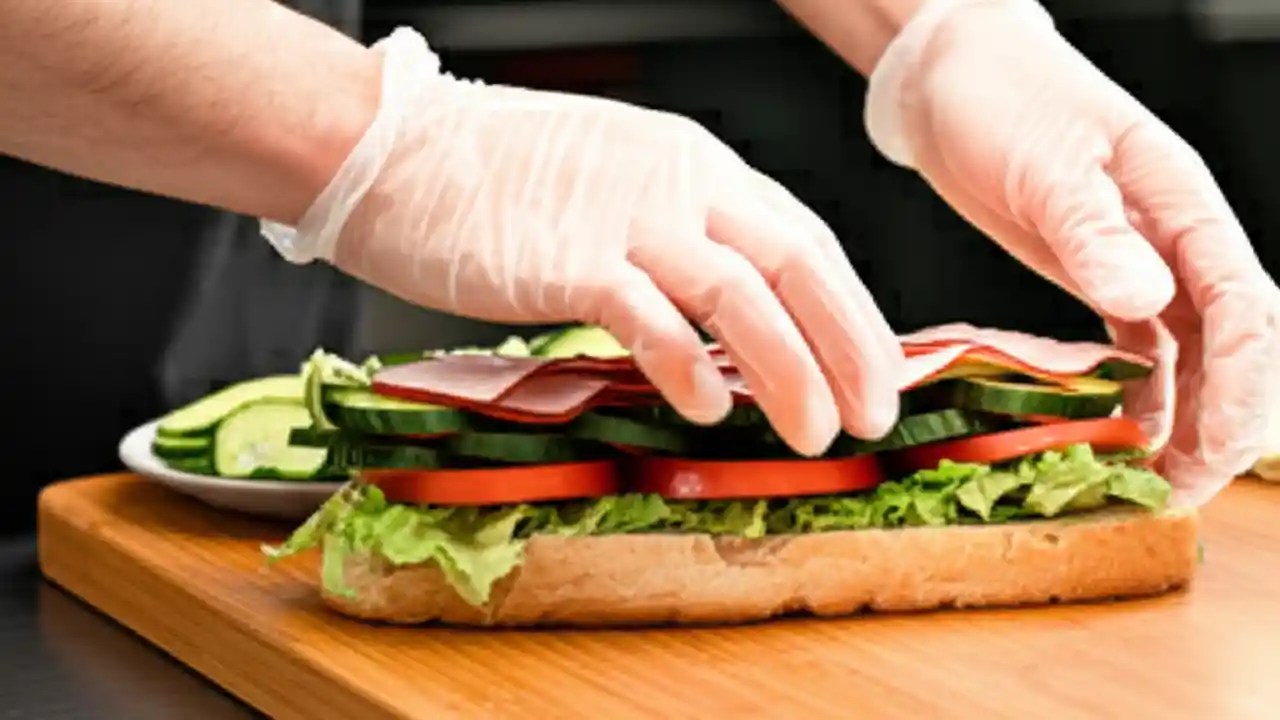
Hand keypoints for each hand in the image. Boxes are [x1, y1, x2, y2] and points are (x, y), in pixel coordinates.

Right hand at [262, 27, 904, 455]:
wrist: (389, 148)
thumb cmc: (491, 175)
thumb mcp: (611, 182)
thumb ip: (672, 233)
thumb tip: (724, 310)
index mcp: (694, 164)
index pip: (803, 237)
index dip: (850, 309)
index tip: (873, 367)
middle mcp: (678, 181)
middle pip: (795, 266)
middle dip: (847, 346)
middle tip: (871, 415)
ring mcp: (626, 218)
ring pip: (742, 297)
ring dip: (790, 371)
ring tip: (815, 432)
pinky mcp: (571, 259)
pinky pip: (651, 318)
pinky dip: (689, 367)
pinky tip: (710, 410)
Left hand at [864, 0, 1279, 504]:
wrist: (951, 78)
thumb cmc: (1000, 99)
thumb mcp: (1043, 162)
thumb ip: (1093, 230)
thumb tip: (1146, 300)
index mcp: (1179, 203)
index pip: (1242, 304)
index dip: (1242, 383)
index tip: (1213, 446)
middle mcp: (1171, 238)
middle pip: (1229, 345)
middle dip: (1217, 424)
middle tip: (1175, 492)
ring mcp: (1137, 259)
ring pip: (1188, 355)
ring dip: (1178, 420)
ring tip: (1147, 482)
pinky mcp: (1096, 274)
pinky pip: (1137, 347)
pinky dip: (1136, 393)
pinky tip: (1120, 431)